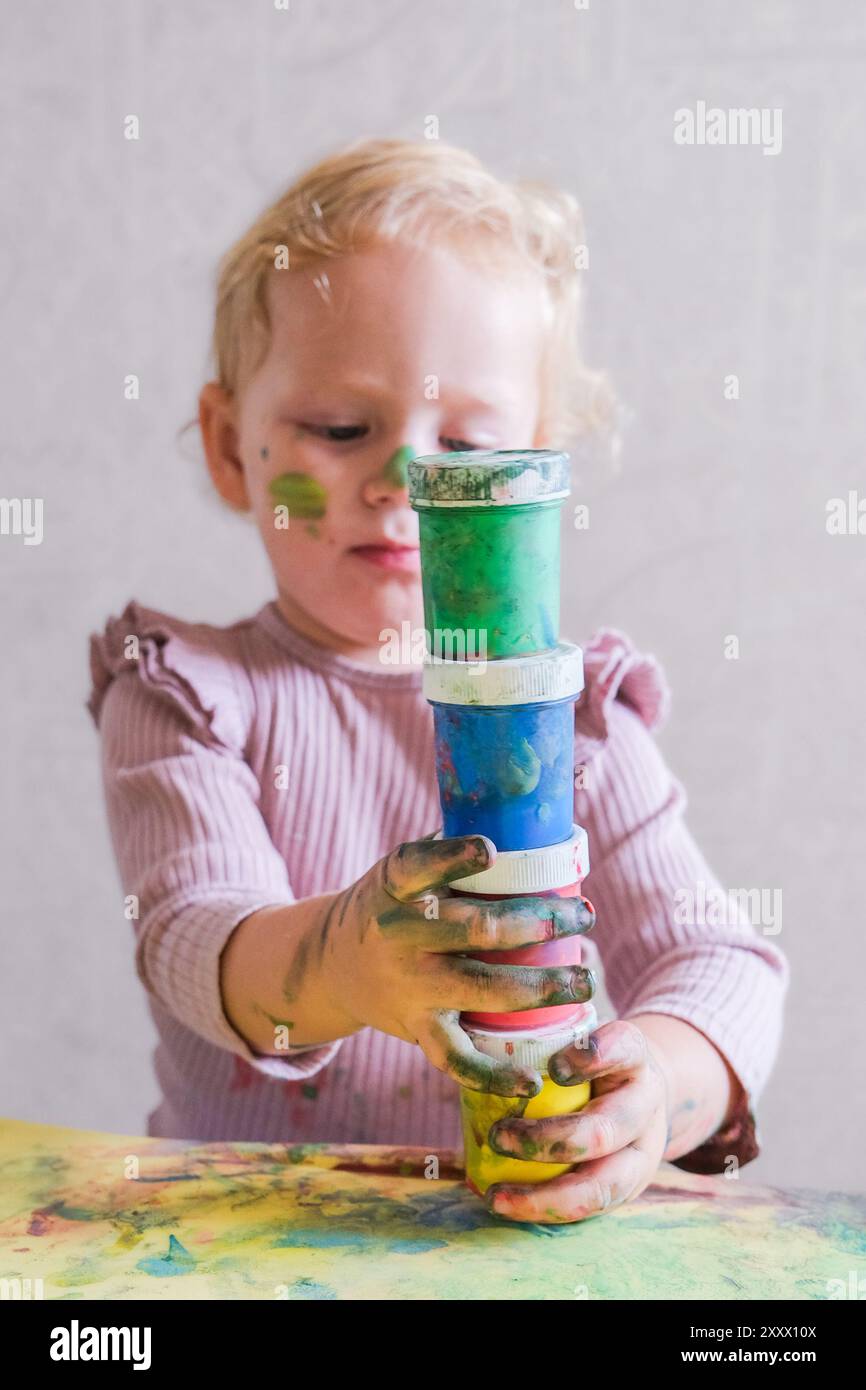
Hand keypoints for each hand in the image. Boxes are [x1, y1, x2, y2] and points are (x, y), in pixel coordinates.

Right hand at [323, 832, 595, 1093]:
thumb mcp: (406, 868)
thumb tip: (529, 824)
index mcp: (396, 884)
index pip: (420, 865)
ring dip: (540, 986)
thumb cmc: (394, 903)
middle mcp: (400, 935)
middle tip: (583, 916)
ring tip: (584, 980)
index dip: (453, 857)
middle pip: (475, 929)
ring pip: (480, 989)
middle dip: (537, 922)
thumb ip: (453, 851)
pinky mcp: (416, 1029)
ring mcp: (409, 986)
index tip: (491, 850)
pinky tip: (532, 1079)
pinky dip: (494, 1075)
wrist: (332, 963)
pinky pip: (456, 1059)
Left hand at [483, 1018, 670, 1223]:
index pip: (624, 1049)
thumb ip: (547, 1035)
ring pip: (600, 1185)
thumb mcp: (584, 1036)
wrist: (643, 1090)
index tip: (556, 1066)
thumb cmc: (596, 1058)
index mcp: (634, 1057)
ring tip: (496, 1196)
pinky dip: (547, 1211)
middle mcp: (644, 1105)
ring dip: (544, 1195)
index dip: (592, 1057)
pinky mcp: (630, 1186)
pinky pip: (589, 1208)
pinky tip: (508, 1207)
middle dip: (546, 1141)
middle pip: (603, 1131)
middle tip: (499, 1137)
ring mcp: (642, 1151)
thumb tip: (477, 1039)